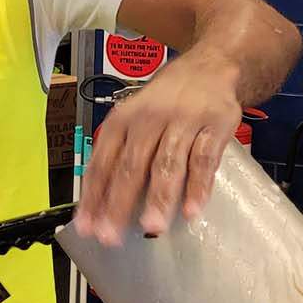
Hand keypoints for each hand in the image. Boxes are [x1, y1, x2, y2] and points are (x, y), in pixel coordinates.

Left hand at [74, 54, 242, 245]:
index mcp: (122, 120)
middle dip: (119, 204)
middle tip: (112, 235)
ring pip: (167, 164)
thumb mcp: (133, 118)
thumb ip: (120, 155)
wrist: (209, 66)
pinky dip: (198, 187)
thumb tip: (101, 204)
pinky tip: (191, 211)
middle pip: (131, 167)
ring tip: (151, 228)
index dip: (93, 197)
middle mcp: (149, 119)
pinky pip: (204, 159)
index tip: (87, 227)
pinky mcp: (215, 126)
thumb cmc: (164, 101)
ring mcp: (183, 121)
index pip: (102, 163)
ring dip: (159, 198)